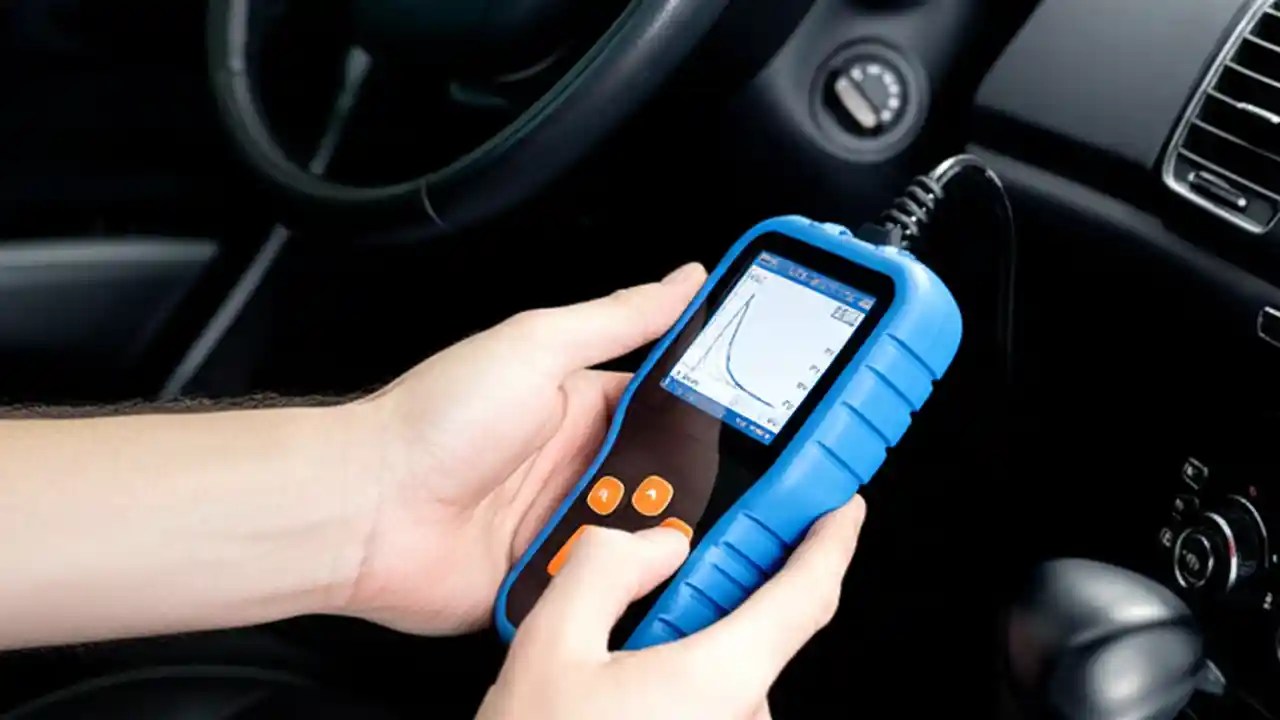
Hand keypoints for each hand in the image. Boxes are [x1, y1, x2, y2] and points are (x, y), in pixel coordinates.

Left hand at [340, 262, 707, 634]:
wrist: (367, 509)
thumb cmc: (435, 420)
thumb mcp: (538, 346)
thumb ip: (619, 317)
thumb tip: (684, 280)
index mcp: (580, 403)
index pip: (666, 407)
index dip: (702, 415)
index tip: (740, 423)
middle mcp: (574, 463)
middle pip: (660, 479)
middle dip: (670, 488)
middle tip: (649, 485)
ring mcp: (559, 522)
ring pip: (639, 536)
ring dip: (639, 536)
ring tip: (615, 524)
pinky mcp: (545, 577)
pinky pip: (600, 583)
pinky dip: (608, 582)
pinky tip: (604, 572)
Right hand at [476, 495, 868, 719]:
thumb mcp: (549, 645)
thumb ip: (607, 568)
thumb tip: (654, 542)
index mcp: (719, 682)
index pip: (806, 596)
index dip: (832, 541)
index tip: (840, 506)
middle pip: (755, 634)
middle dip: (719, 594)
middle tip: (674, 571)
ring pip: (726, 677)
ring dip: (689, 649)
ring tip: (615, 654)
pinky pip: (711, 710)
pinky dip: (680, 688)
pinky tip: (621, 694)